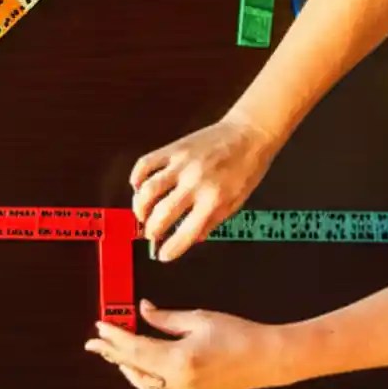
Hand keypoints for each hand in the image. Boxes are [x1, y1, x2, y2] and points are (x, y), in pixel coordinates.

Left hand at [85, 300, 289, 388]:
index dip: (114, 337)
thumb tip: (142, 310)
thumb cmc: (238, 334)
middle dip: (112, 353)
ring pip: (143, 385)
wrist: (268, 358)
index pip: (134, 348)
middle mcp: (177, 381)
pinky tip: (142, 372)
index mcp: (178, 359)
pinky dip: (146, 385)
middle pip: (134, 367)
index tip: (99, 326)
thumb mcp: (199, 318)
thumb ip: (165, 318)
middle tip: (96, 342)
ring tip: (118, 353)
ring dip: (128, 368)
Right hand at [129, 111, 279, 261]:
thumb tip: (191, 238)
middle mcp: (196, 183)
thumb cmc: (246, 169)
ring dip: (139, 207)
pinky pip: (145, 164)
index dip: (171, 249)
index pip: (186, 233)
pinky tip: (139, 187)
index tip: (163, 255)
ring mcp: (182, 164)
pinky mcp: (174, 149)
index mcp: (215, 200)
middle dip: (152, 231)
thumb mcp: (236, 202)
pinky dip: (137, 178)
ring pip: (148, 190)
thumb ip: (213, 221)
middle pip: (162, 214)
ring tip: (142, 214)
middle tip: (151, 234)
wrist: (250, 134)